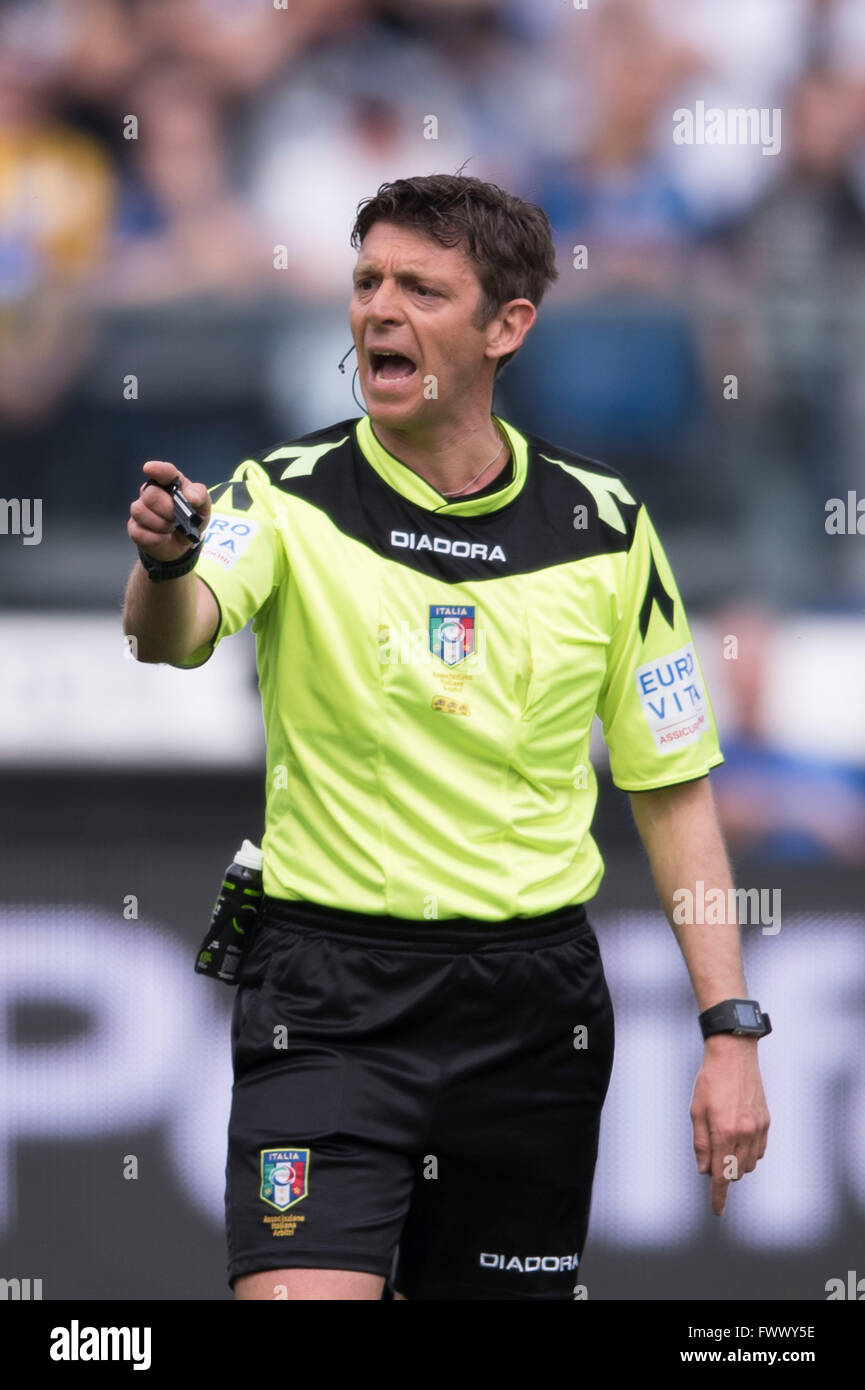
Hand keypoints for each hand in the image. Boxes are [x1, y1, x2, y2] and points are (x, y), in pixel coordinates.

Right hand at [127, 461, 210, 563]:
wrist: (184, 544)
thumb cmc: (191, 519)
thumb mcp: (203, 507)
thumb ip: (200, 496)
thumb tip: (190, 496)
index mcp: (170, 483)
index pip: (164, 472)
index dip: (157, 469)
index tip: (149, 468)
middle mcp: (152, 492)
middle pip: (151, 494)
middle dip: (167, 510)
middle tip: (176, 518)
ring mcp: (140, 510)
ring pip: (140, 512)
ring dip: (161, 525)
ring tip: (170, 527)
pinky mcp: (134, 528)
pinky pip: (140, 532)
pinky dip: (155, 538)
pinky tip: (162, 536)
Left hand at [690, 1034, 769, 1214]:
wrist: (734, 1055)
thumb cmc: (710, 1081)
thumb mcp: (696, 1110)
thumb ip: (700, 1143)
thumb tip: (703, 1170)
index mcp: (723, 1132)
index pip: (721, 1175)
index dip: (718, 1196)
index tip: (717, 1211)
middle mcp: (744, 1134)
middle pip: (735, 1172)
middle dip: (723, 1173)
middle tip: (710, 1155)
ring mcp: (758, 1128)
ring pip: (749, 1165)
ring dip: (736, 1164)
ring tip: (723, 1143)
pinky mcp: (766, 1122)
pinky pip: (760, 1151)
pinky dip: (749, 1153)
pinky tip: (738, 1139)